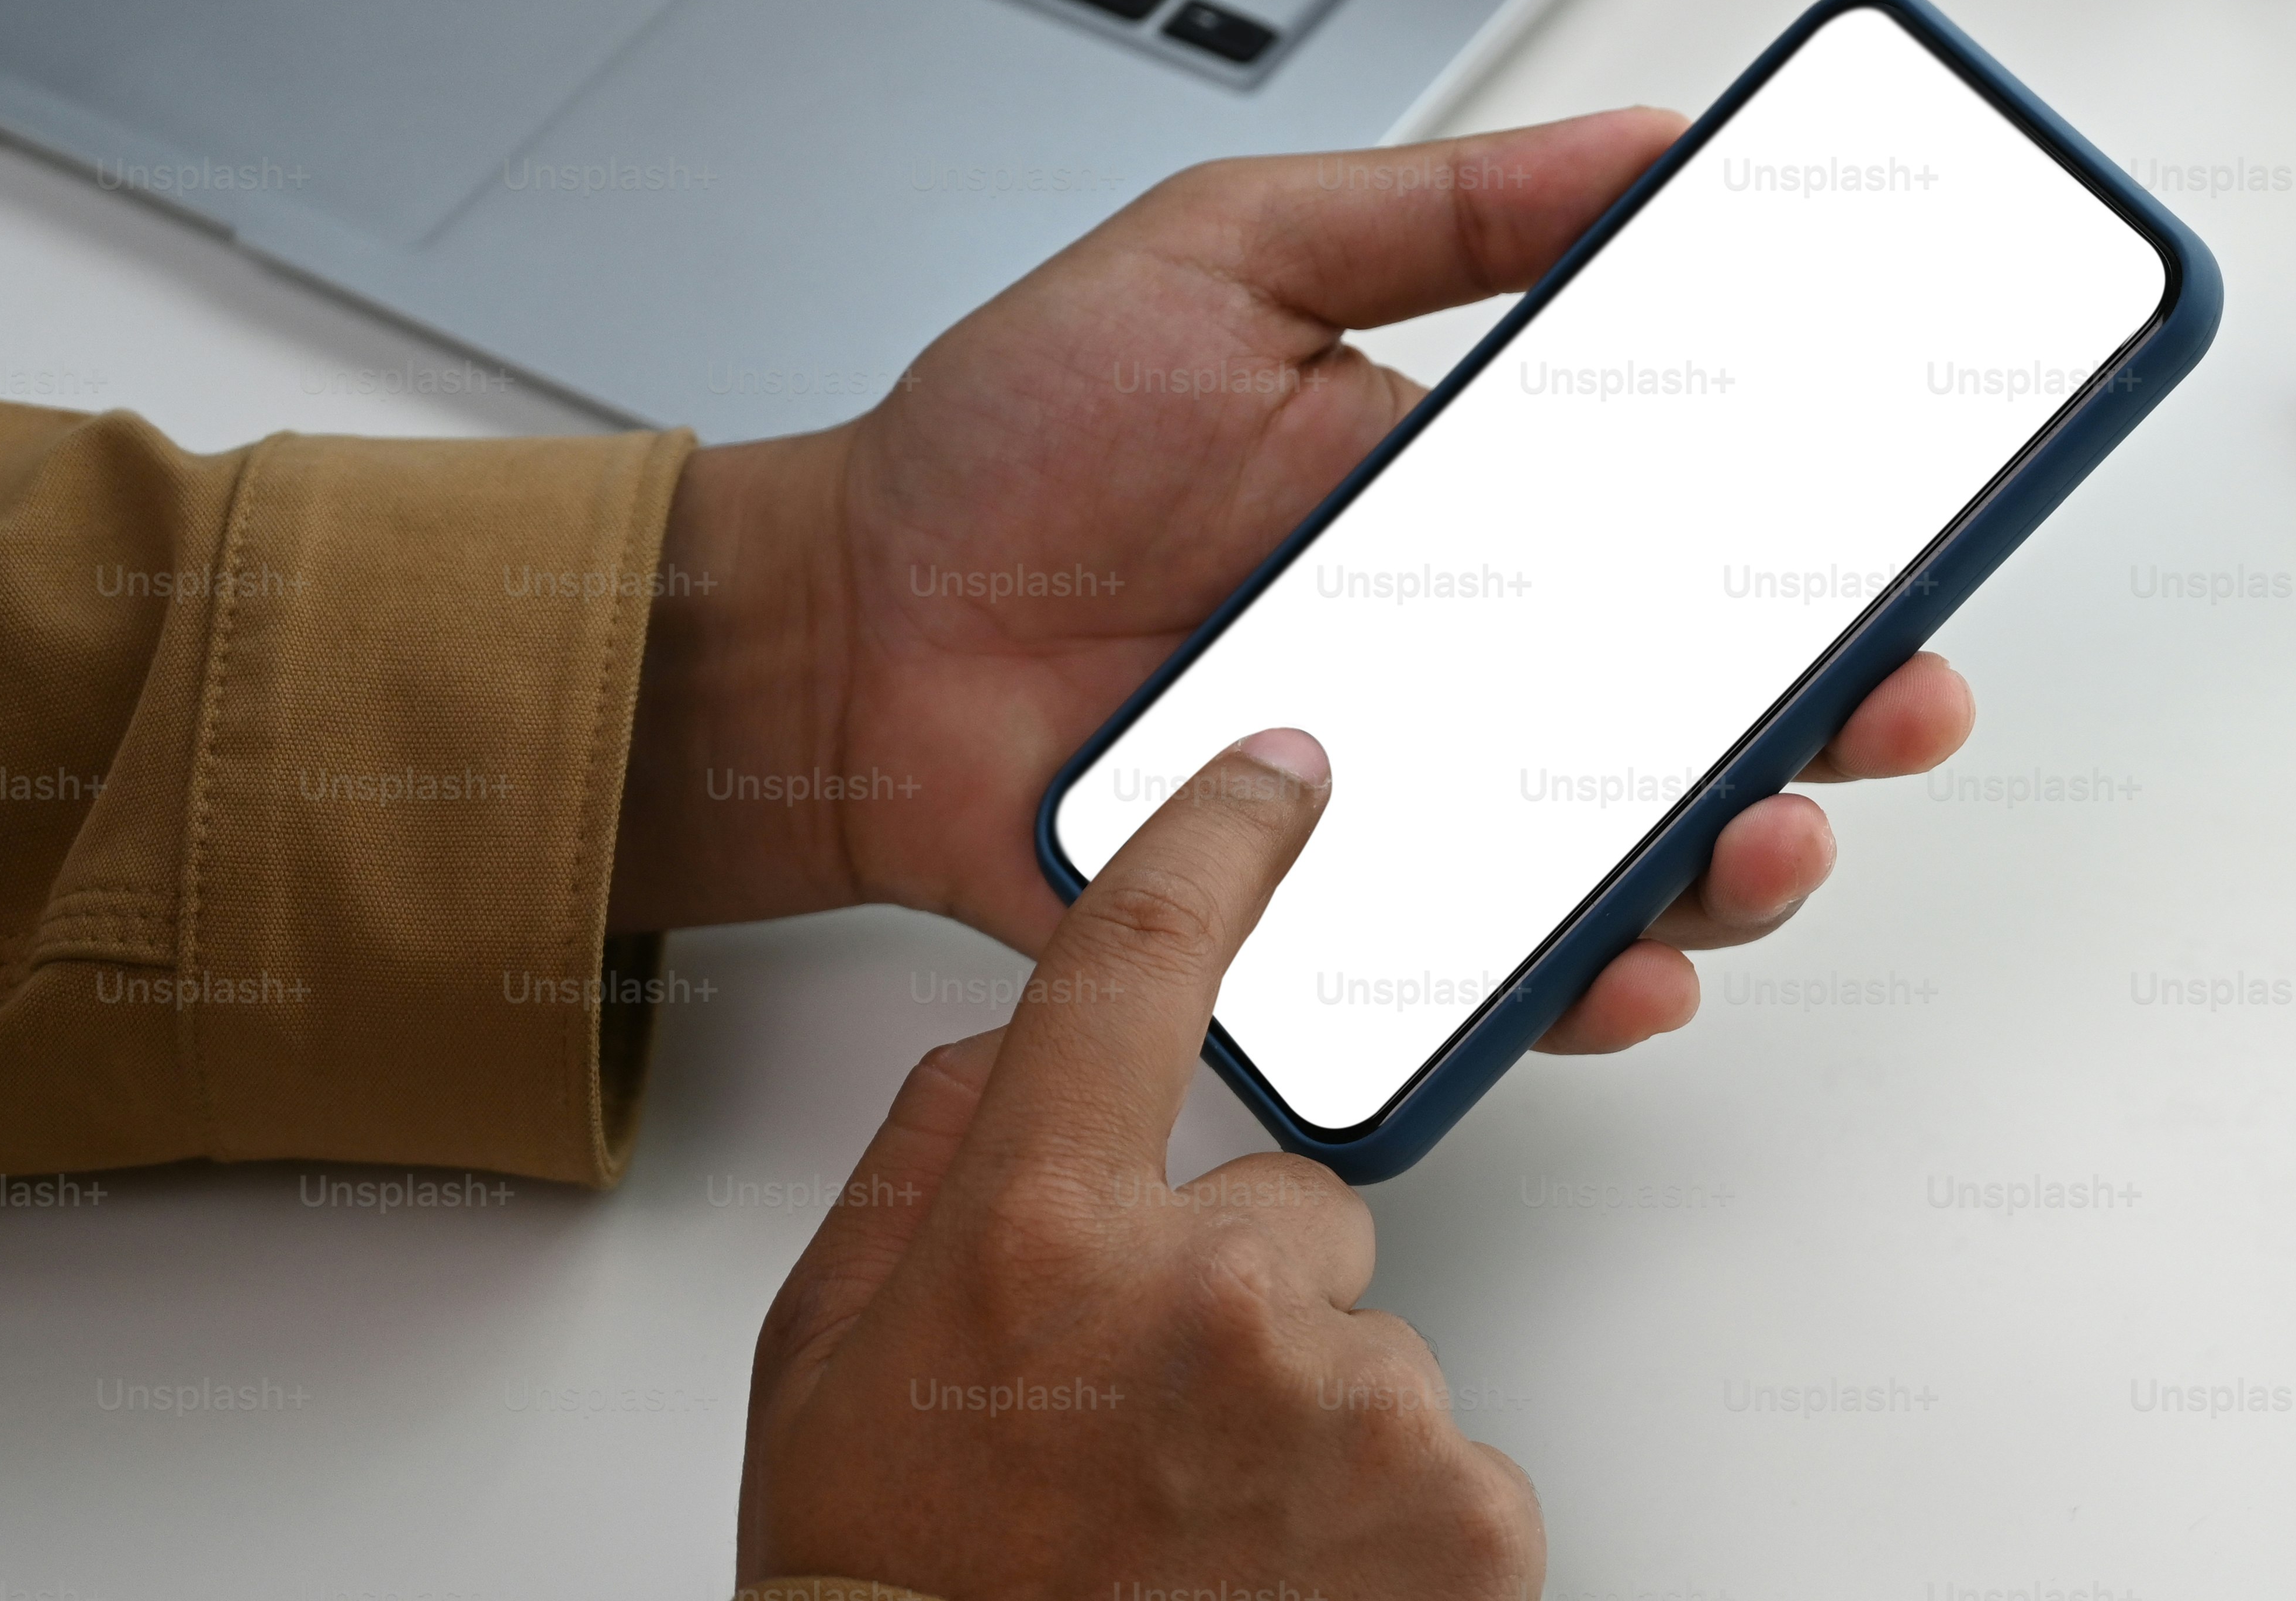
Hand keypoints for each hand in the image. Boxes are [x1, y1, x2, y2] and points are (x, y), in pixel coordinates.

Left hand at [615, 109, 1978, 1051]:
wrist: (843, 622)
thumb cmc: (1013, 441)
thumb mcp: (1229, 254)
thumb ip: (1439, 209)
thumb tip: (1646, 141)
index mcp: (1488, 508)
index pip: (1712, 530)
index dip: (1841, 538)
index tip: (1933, 522)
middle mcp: (1480, 667)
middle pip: (1717, 713)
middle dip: (1843, 719)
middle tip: (1893, 698)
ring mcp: (1416, 804)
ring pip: (1636, 860)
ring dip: (1736, 863)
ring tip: (1759, 838)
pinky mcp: (1328, 921)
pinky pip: (1487, 980)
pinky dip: (1571, 988)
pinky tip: (1622, 964)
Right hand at [738, 727, 1541, 1600]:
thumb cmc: (899, 1599)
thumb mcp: (831, 1367)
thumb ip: (919, 1172)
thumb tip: (999, 1052)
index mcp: (1048, 1235)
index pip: (1139, 963)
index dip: (1216, 847)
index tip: (1282, 776)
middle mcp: (1216, 1299)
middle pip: (1299, 1210)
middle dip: (1246, 1297)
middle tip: (1151, 1430)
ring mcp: (1356, 1408)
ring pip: (1373, 1348)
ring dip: (1309, 1425)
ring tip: (1206, 1534)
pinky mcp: (1464, 1518)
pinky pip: (1454, 1462)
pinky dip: (1391, 1529)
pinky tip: (1288, 1585)